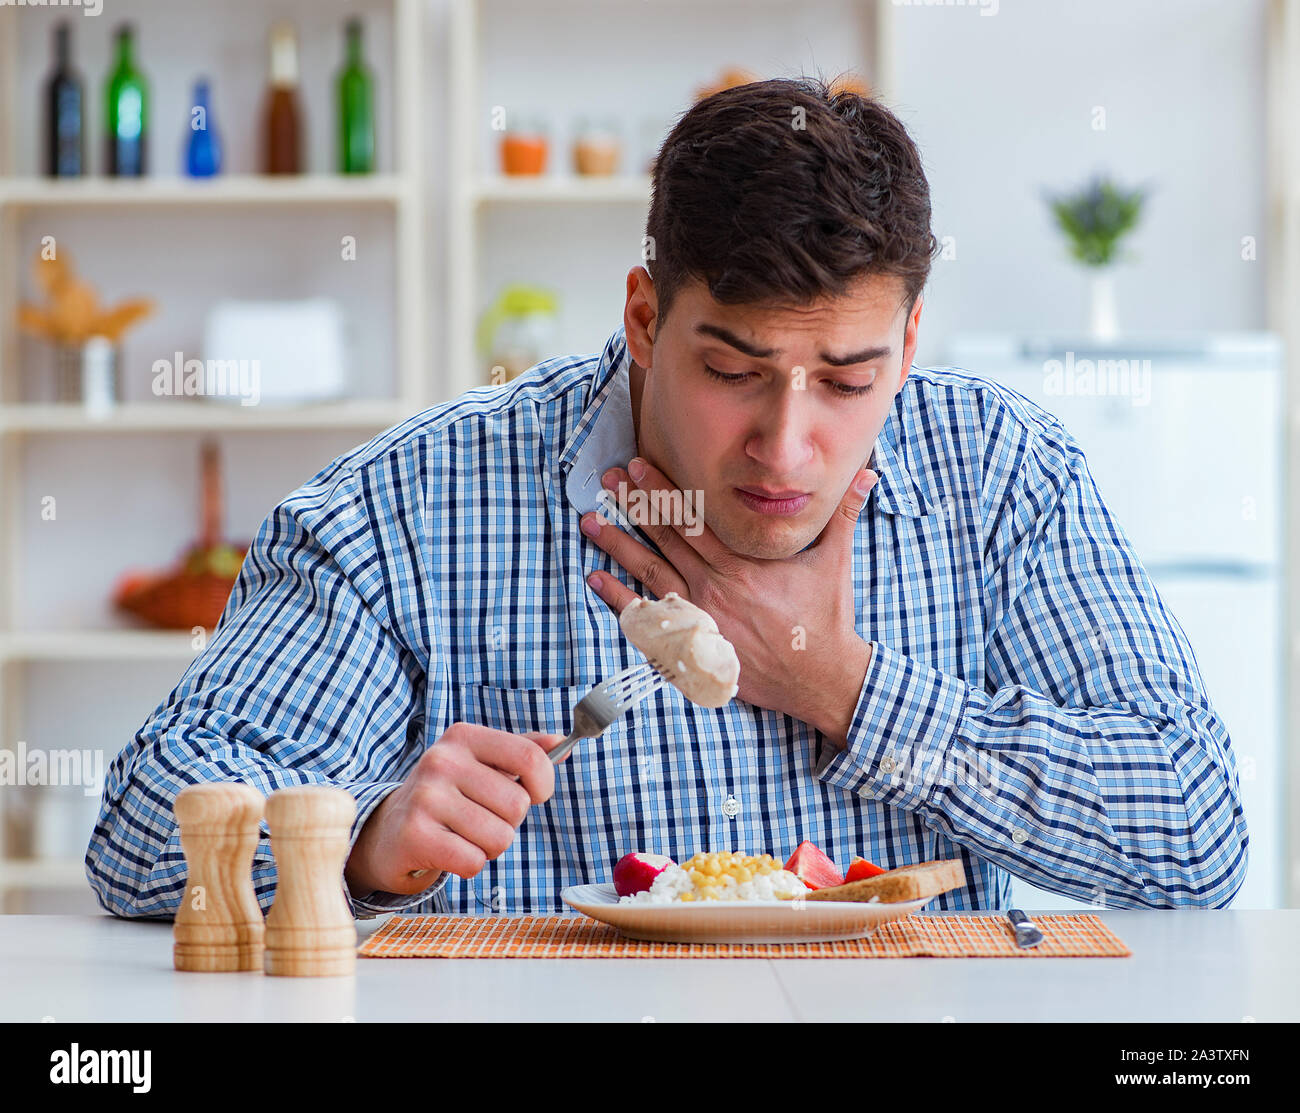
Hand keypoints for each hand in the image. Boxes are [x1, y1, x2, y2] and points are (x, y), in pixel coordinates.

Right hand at [344, 724, 568, 895]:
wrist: (385, 832)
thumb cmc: (446, 798)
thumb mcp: (480, 765)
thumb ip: (521, 753)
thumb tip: (561, 744)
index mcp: (464, 737)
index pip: (530, 757)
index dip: (542, 785)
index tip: (533, 795)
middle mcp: (442, 760)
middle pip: (517, 806)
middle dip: (508, 823)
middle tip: (478, 819)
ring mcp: (426, 797)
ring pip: (499, 838)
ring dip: (488, 847)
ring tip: (461, 835)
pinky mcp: (415, 834)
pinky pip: (474, 861)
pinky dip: (469, 865)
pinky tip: (448, 852)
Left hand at [581, 458, 875, 746]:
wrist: (820, 678)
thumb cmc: (825, 618)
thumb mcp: (834, 561)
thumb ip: (843, 514)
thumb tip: (866, 473)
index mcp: (744, 564)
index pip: (693, 519)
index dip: (663, 491)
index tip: (638, 467)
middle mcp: (716, 588)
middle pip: (664, 540)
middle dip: (633, 508)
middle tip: (607, 482)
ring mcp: (701, 618)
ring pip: (650, 574)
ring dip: (617, 546)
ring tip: (591, 521)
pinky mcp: (694, 645)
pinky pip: (648, 619)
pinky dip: (620, 600)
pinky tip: (597, 580)